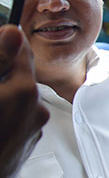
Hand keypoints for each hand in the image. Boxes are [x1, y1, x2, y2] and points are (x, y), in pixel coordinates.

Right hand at [0, 25, 48, 177]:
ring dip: (0, 99)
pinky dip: (2, 118)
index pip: (19, 51)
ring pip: (14, 99)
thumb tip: (13, 32)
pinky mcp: (27, 145)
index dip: (1, 49)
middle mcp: (35, 109)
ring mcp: (32, 129)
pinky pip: (15, 120)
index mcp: (24, 91)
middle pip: (17, 77)